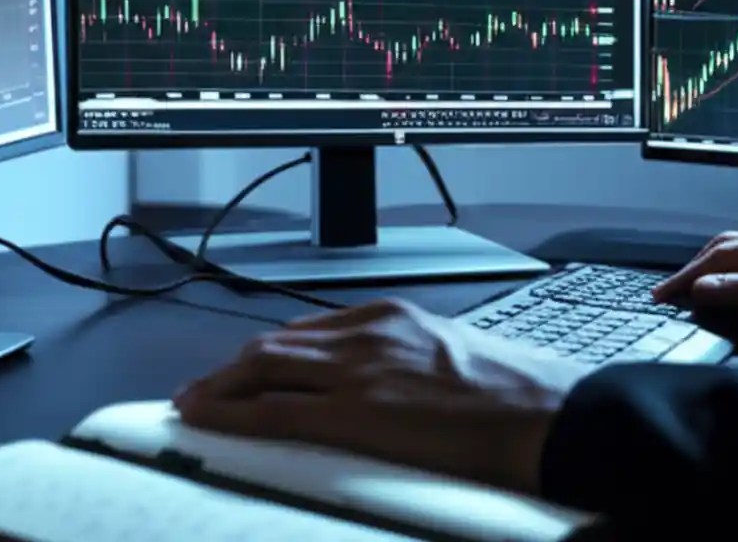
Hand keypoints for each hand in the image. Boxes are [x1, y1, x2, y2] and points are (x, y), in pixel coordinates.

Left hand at [172, 298, 591, 494]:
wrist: (544, 414)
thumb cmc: (515, 391)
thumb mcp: (454, 351)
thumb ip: (408, 358)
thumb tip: (386, 384)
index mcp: (393, 316)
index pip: (309, 329)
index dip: (270, 352)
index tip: (251, 367)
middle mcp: (366, 333)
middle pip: (277, 345)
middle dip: (234, 368)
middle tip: (205, 388)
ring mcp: (358, 370)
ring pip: (264, 369)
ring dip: (220, 388)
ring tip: (193, 405)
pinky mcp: (355, 412)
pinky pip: (275, 411)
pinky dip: (231, 414)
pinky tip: (205, 420)